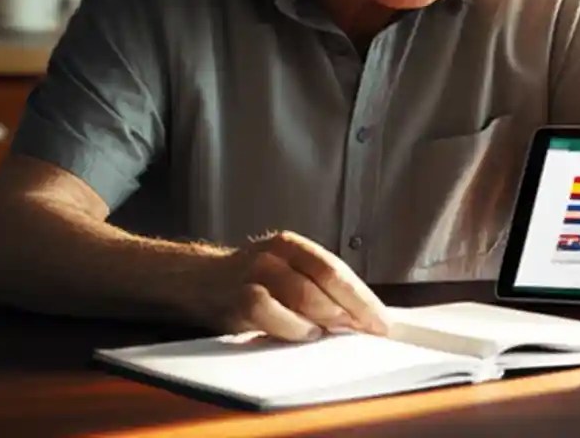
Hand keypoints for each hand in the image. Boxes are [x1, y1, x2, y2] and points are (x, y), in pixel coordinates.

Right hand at [203, 230, 389, 341]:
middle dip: (352, 309)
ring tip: (335, 332)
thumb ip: (318, 290)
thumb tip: (361, 318)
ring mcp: (253, 273)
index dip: (362, 297)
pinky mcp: (236, 297)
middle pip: (324, 279)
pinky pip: (269, 311)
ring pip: (301, 293)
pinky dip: (291, 325)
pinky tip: (303, 333)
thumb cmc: (250, 283)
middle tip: (367, 331)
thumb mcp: (285, 274)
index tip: (382, 321)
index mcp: (292, 246)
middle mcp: (273, 254)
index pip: (336, 269)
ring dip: (325, 317)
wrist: (197, 282)